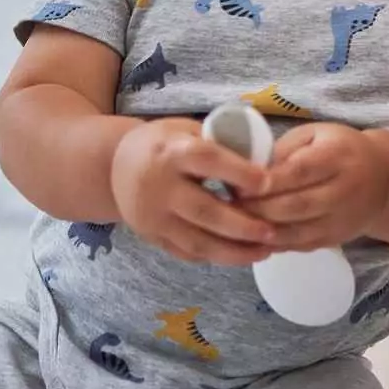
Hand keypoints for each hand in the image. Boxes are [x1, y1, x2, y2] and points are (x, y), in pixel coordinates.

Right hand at [110, 118, 278, 265]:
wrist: (115, 166)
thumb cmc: (163, 144)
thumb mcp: (186, 130)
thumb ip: (219, 145)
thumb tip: (265, 163)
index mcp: (171, 152)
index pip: (207, 161)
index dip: (239, 173)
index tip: (268, 183)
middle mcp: (159, 187)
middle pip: (205, 211)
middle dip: (242, 226)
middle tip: (274, 232)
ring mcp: (153, 217)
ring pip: (197, 243)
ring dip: (234, 252)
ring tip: (264, 251)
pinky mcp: (152, 238)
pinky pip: (188, 254)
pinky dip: (216, 257)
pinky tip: (240, 255)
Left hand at [242, 122, 388, 249]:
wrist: (382, 179)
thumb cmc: (339, 149)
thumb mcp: (315, 134)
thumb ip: (284, 149)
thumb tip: (248, 169)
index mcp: (337, 157)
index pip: (300, 172)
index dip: (268, 182)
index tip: (238, 184)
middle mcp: (344, 191)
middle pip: (297, 206)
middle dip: (259, 208)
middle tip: (228, 206)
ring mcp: (341, 219)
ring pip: (298, 232)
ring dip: (263, 231)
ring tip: (234, 224)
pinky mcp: (336, 239)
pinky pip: (301, 245)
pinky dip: (275, 245)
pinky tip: (252, 239)